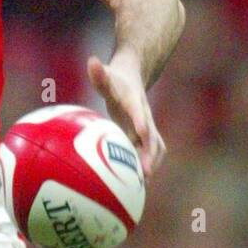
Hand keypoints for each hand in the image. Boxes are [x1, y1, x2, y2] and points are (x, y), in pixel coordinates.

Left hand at [87, 52, 165, 178]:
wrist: (134, 77)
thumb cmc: (116, 80)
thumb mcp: (107, 76)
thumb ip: (99, 74)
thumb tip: (92, 61)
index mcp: (135, 102)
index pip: (139, 112)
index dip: (141, 122)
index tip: (142, 133)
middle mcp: (145, 117)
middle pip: (152, 137)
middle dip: (150, 154)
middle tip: (146, 172)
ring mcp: (147, 127)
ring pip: (155, 147)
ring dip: (151, 164)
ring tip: (142, 185)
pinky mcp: (144, 136)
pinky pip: (148, 153)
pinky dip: (145, 166)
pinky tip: (136, 186)